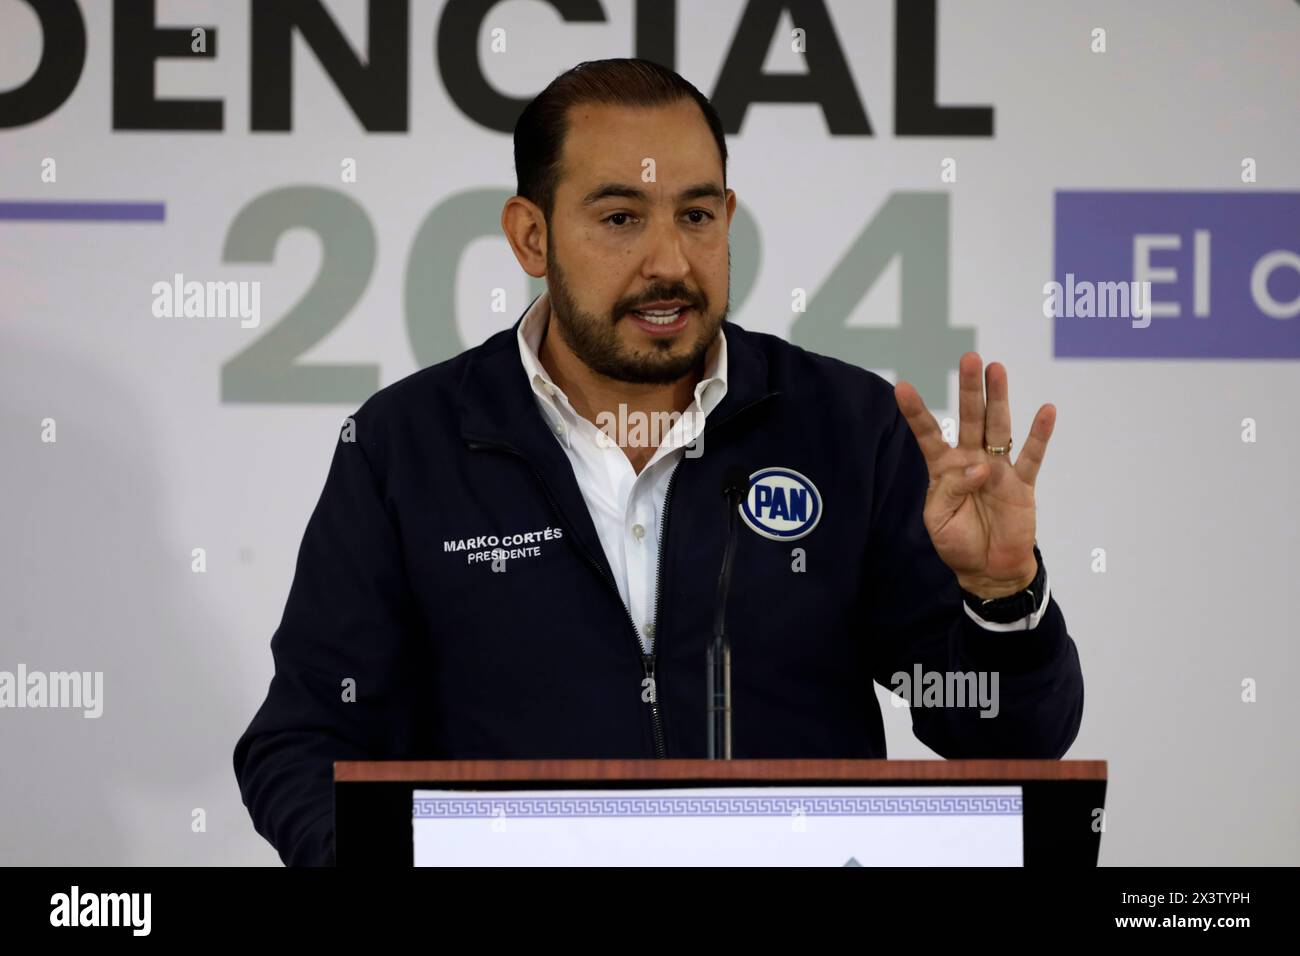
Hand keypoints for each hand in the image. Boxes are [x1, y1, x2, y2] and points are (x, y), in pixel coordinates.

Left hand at [894, 353, 1055, 599]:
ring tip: (997, 369)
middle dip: (969, 389)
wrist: (987, 569)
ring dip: (999, 398)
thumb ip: (950, 491)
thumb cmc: (957, 543)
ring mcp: (998, 470)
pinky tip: (1047, 411)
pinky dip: (1040, 435)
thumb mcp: (938, 520)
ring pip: (999, 427)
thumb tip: (979, 468)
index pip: (929, 434)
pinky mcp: (1022, 485)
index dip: (916, 412)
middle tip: (969, 357)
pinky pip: (1032, 457)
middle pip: (970, 418)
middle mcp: (972, 460)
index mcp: (944, 469)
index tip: (901, 387)